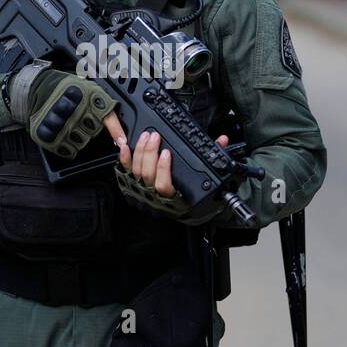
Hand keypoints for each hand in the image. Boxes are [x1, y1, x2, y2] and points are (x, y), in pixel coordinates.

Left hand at [102, 113, 229, 197]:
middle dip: (149, 153)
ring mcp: (142, 190)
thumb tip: (222, 141)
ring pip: (136, 171)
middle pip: (147, 174)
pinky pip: (125, 171)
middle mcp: (154, 196)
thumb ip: (213, 158)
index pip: (163, 185)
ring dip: (140, 152)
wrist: (179, 210)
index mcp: (172, 197)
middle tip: (155, 137)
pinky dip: (124, 158)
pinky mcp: (133, 184)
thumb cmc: (190, 196)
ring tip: (146, 136)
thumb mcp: (203, 181)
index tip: (167, 153)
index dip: (163, 169)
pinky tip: (125, 146)